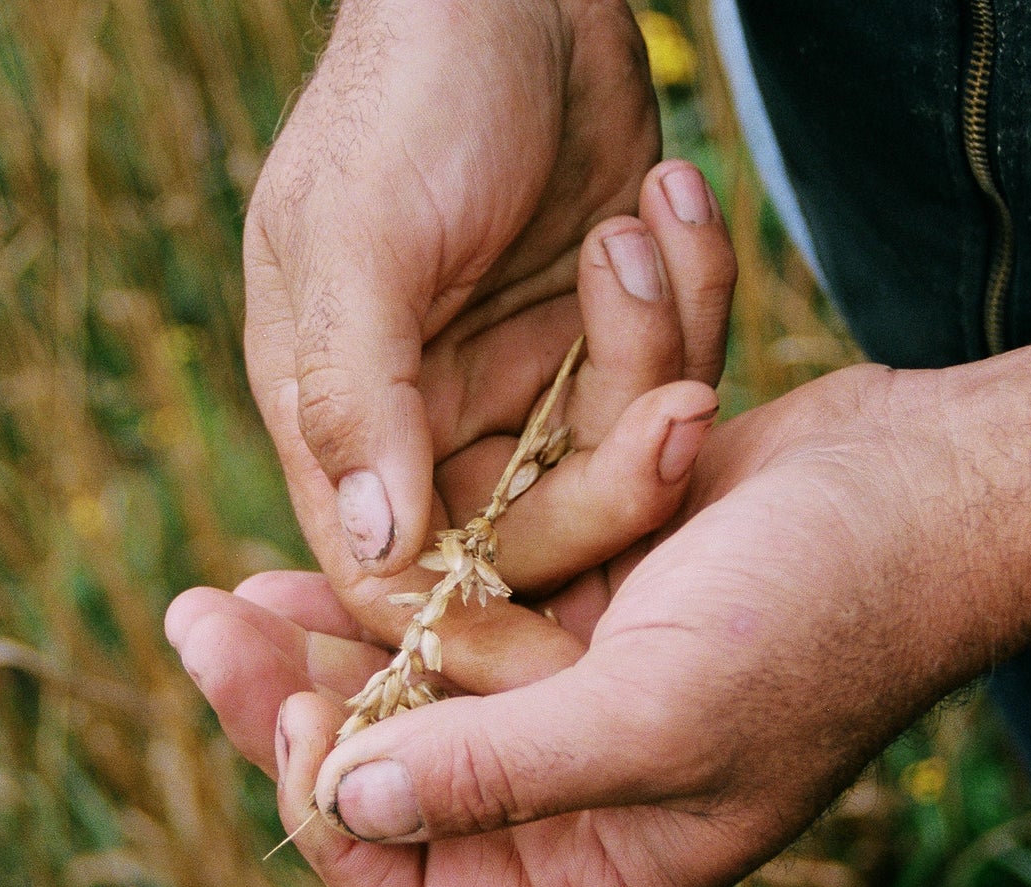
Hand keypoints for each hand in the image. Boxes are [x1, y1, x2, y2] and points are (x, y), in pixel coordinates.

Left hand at [171, 334, 1030, 886]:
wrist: (935, 484)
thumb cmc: (829, 610)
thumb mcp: (661, 712)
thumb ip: (503, 771)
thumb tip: (347, 804)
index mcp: (607, 857)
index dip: (329, 812)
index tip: (285, 711)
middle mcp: (584, 791)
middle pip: (396, 776)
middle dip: (291, 706)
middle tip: (197, 624)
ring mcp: (582, 691)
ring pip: (414, 687)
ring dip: (326, 638)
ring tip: (227, 592)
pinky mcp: (588, 600)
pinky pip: (460, 610)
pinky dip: (398, 582)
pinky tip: (325, 546)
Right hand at [246, 0, 730, 586]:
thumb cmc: (412, 93)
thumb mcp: (363, 238)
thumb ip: (354, 392)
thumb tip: (371, 543)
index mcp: (340, 411)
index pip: (390, 569)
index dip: (465, 620)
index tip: (556, 649)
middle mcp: (430, 415)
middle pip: (525, 536)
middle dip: (612, 483)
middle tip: (677, 409)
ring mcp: (524, 377)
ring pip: (613, 463)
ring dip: (656, 354)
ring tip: (647, 229)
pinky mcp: (605, 332)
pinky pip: (667, 374)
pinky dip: (690, 293)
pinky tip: (668, 198)